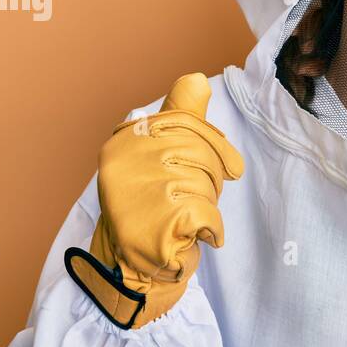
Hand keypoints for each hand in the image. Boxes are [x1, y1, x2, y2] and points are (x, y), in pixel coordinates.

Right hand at [65, 73, 243, 328]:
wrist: (135, 269)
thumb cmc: (153, 208)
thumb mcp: (161, 155)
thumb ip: (179, 116)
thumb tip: (196, 78)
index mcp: (122, 139)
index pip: (185, 120)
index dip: (213, 145)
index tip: (224, 166)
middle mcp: (123, 159)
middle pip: (199, 149)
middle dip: (210, 176)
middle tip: (191, 199)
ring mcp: (137, 189)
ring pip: (206, 180)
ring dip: (207, 203)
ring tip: (182, 219)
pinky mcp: (156, 222)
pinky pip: (207, 213)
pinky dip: (211, 229)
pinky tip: (194, 236)